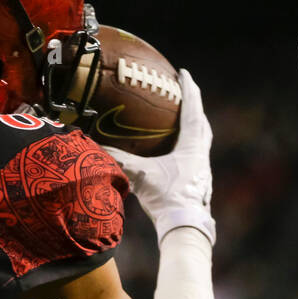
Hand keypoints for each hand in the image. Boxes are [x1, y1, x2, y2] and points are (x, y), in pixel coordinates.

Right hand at [102, 69, 214, 244]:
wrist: (185, 225)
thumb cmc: (167, 198)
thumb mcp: (141, 174)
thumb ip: (119, 159)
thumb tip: (95, 146)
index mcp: (192, 145)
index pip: (193, 110)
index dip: (189, 89)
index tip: (184, 73)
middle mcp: (201, 153)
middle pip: (202, 123)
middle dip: (195, 105)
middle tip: (186, 93)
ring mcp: (202, 168)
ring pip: (202, 139)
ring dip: (195, 126)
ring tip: (184, 119)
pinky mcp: (200, 181)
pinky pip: (196, 154)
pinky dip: (189, 145)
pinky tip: (177, 153)